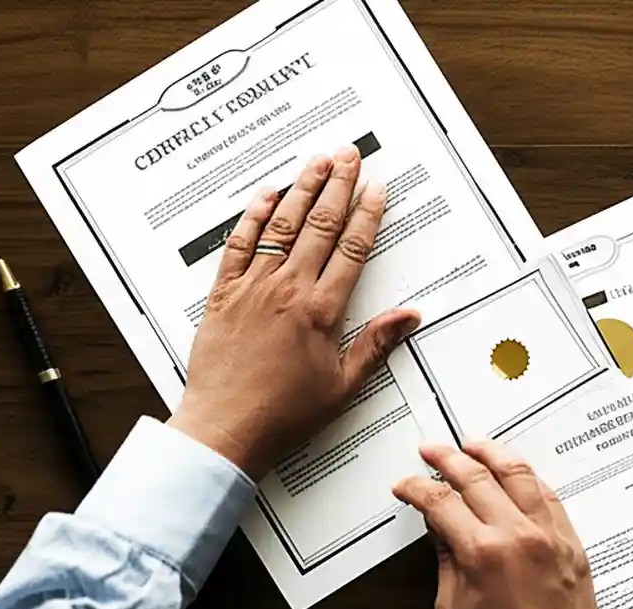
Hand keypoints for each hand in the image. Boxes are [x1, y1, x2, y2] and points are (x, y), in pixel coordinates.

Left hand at [168, 148, 419, 477]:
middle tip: (348, 155)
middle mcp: (288, 291)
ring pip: (281, 226)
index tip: (376, 189)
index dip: (367, 214)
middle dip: (337, 186)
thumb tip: (408, 316)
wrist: (225, 429)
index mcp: (321, 312)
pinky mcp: (224, 296)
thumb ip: (375, 345)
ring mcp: (253, 289)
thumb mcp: (342, 386)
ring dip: (301, 190)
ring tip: (315, 163)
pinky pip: (239, 246)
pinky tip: (265, 196)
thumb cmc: (283, 415)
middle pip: (320, 226)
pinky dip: (252, 217)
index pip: (352, 249)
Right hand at [394, 442, 608, 608]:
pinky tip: (514, 473)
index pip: (440, 502)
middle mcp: (520, 535)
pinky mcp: (572, 543)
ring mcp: (550, 535)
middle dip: (447, 458)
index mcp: (484, 554)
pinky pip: (549, 495)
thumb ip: (445, 559)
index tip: (406, 486)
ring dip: (491, 453)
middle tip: (432, 450)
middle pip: (476, 476)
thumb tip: (438, 526)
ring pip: (519, 473)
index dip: (416, 488)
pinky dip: (527, 477)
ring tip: (473, 446)